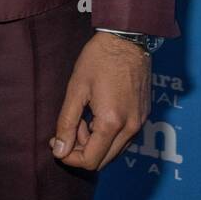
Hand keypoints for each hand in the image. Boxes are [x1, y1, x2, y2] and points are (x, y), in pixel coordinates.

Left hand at [49, 31, 150, 170]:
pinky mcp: (144, 115)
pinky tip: (98, 113)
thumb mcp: (76, 89)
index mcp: (111, 123)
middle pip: (103, 160)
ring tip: (84, 116)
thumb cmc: (99, 59)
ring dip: (95, 142)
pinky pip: (124, 138)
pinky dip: (108, 134)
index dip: (69, 157)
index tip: (57, 142)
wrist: (127, 38)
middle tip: (71, 125)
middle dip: (82, 149)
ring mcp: (140, 122)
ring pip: (114, 151)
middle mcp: (130, 128)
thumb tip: (59, 151)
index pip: (90, 161)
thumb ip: (66, 123)